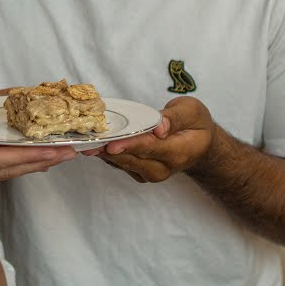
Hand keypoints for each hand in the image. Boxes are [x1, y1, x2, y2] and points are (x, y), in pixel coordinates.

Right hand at [0, 118, 75, 196]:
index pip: (3, 158)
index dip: (32, 154)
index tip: (56, 150)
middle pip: (14, 168)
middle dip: (44, 160)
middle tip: (73, 152)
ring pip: (9, 172)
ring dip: (36, 164)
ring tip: (60, 156)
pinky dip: (20, 167)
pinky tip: (31, 162)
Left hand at [84, 97, 216, 182]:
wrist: (200, 146)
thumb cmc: (196, 125)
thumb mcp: (192, 112)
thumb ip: (175, 118)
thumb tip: (159, 127)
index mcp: (179, 152)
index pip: (150, 148)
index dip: (129, 145)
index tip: (111, 144)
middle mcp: (163, 168)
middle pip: (131, 158)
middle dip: (109, 148)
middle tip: (87, 139)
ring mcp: (150, 173)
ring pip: (122, 162)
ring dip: (103, 152)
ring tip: (84, 140)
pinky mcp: (139, 173)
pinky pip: (120, 163)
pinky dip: (107, 152)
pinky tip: (94, 142)